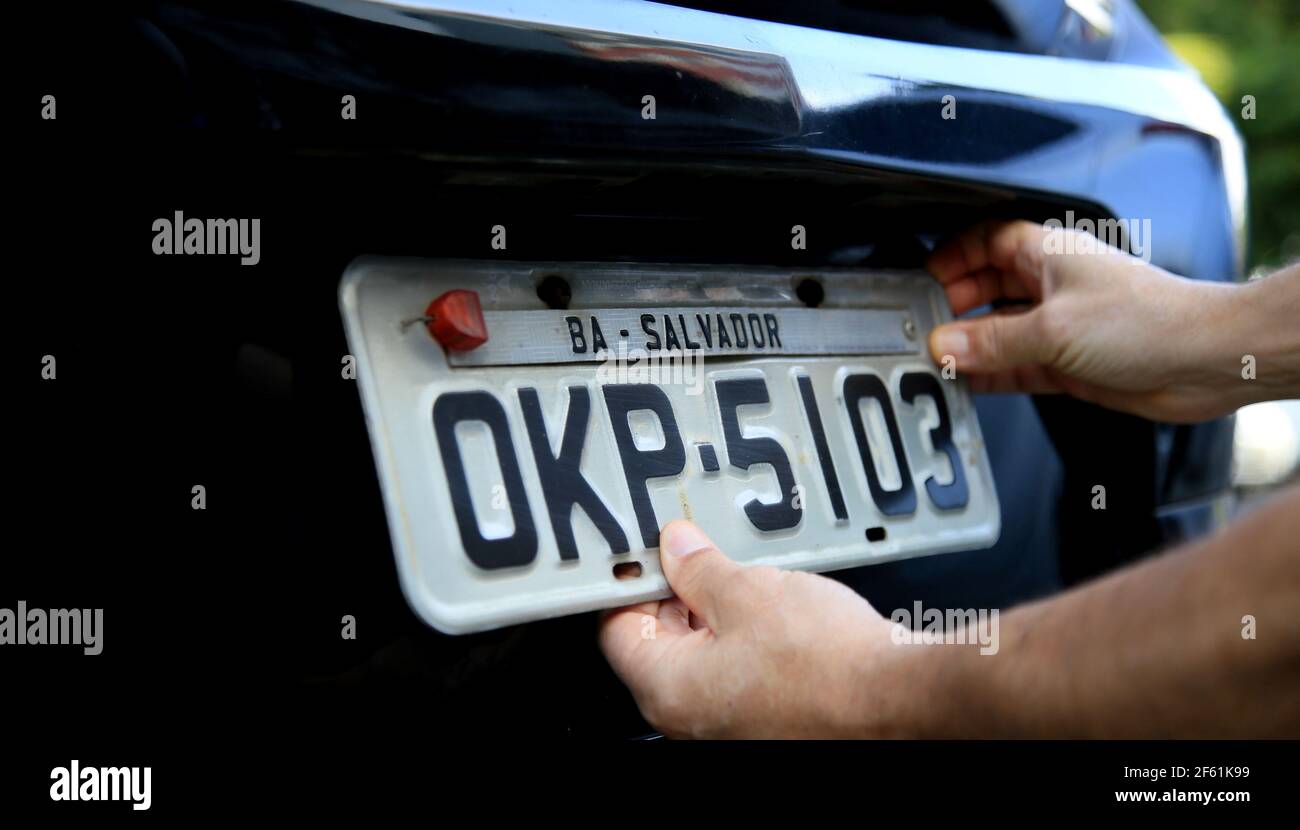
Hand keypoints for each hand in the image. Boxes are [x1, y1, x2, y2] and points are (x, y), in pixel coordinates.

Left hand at [599, 520, 914, 737]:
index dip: (630, 581)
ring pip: (703, 654)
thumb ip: (698, 567)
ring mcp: (731, 723)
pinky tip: (776, 608)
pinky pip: (741, 669)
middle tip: (701, 555)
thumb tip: (676, 549)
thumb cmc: (828, 664)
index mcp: (667, 690)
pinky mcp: (769, 718)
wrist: (898, 697)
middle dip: (676, 593)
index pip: (616, 629)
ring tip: (750, 580)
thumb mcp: (748, 590)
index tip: (647, 553)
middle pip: (658, 642)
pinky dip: (748, 636)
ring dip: (716, 612)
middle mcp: (692, 719)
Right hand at [926, 219, 1254, 421]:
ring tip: (937, 361)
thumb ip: (993, 341)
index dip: (952, 256)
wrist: (1206, 360)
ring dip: (969, 346)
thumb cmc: (1151, 320)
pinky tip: (968, 384)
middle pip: (984, 287)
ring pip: (997, 331)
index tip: (923, 279)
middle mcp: (1051, 285)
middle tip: (921, 326)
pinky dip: (990, 375)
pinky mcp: (1067, 364)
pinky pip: (1014, 367)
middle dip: (952, 305)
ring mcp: (1059, 326)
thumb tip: (945, 345)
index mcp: (1048, 252)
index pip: (985, 241)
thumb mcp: (1054, 327)